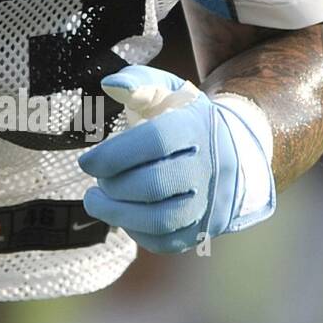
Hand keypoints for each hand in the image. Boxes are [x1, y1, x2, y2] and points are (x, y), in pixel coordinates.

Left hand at [78, 65, 275, 253]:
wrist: (237, 152)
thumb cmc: (187, 118)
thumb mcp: (168, 91)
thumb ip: (138, 81)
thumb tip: (109, 84)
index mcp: (197, 129)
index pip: (155, 142)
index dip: (114, 154)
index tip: (86, 162)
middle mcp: (209, 168)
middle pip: (155, 185)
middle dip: (113, 185)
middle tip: (96, 181)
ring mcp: (210, 203)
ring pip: (161, 220)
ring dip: (117, 214)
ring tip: (96, 201)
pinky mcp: (205, 230)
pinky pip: (166, 241)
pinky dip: (136, 232)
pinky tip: (122, 215)